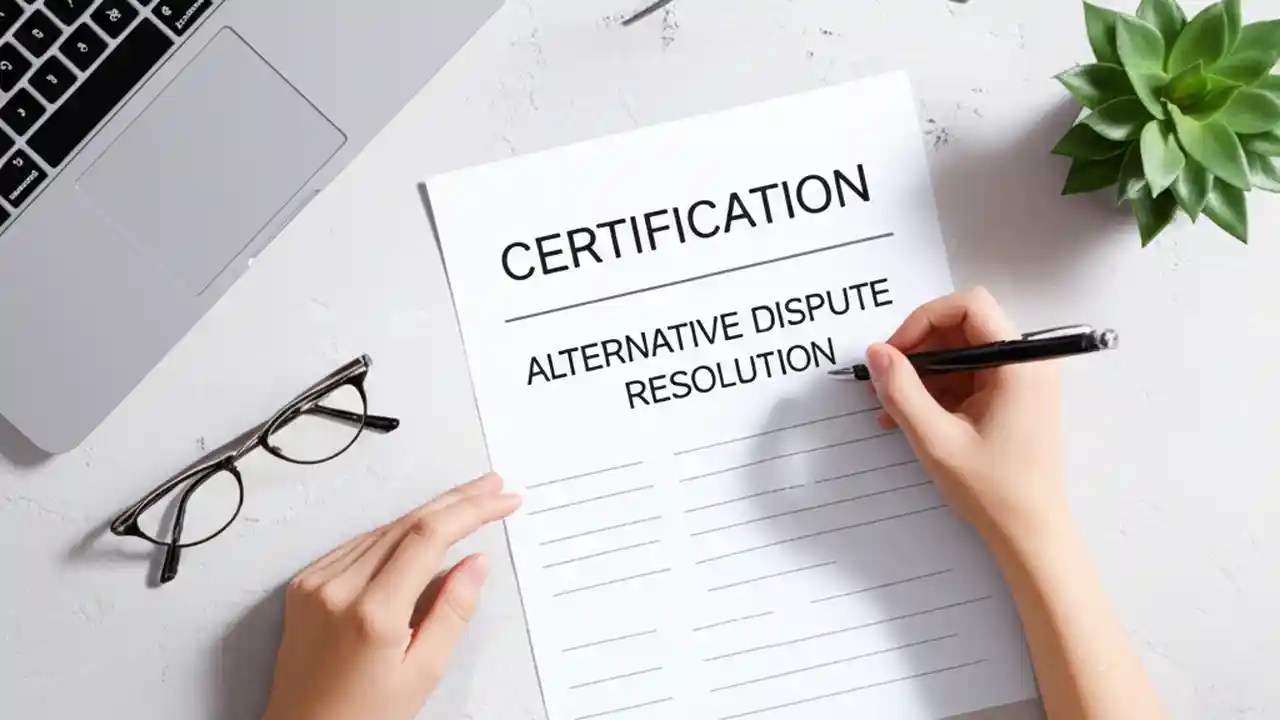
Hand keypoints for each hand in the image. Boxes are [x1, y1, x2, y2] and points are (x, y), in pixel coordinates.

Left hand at [263, 473, 520, 719]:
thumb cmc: (363, 716)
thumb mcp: (422, 672)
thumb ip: (453, 611)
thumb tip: (476, 561)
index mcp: (373, 612)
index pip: (429, 537)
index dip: (471, 511)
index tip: (502, 501)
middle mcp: (338, 589)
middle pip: (406, 523)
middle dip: (455, 501)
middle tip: (492, 487)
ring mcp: (315, 584)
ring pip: (382, 530)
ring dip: (425, 513)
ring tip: (464, 503)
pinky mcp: (303, 585)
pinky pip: (356, 546)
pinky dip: (391, 534)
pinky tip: (416, 529)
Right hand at [866, 288, 1065, 546]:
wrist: (1030, 533)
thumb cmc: (992, 490)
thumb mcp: (935, 439)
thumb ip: (901, 391)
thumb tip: (876, 352)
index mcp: (1019, 364)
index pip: (968, 306)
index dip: (923, 320)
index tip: (895, 353)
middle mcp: (1026, 362)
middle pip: (963, 326)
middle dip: (919, 348)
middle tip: (886, 378)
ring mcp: (1021, 380)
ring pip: (961, 352)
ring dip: (924, 372)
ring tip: (891, 406)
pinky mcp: (1012, 398)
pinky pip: (968, 376)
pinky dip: (937, 390)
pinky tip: (910, 416)